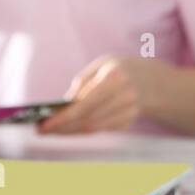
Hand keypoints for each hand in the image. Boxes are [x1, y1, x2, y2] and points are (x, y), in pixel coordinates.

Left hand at [38, 56, 156, 134]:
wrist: (154, 81)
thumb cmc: (121, 68)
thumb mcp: (103, 64)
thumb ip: (83, 82)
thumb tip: (65, 105)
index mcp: (116, 77)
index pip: (86, 104)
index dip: (63, 117)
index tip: (44, 124)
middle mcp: (125, 97)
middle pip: (88, 120)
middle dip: (61, 127)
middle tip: (41, 130)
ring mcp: (129, 112)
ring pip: (92, 128)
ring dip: (69, 131)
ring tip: (50, 130)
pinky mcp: (127, 122)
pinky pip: (99, 129)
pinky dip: (81, 129)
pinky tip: (67, 128)